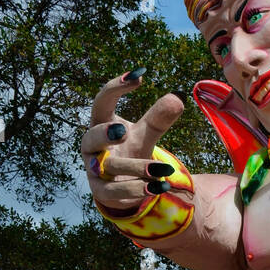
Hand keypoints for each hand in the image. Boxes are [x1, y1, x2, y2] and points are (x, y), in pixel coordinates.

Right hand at [80, 72, 186, 214]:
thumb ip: (158, 119)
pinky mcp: (101, 191)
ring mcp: (93, 170)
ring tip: (162, 169)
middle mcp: (92, 146)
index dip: (115, 88)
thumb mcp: (145, 133)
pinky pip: (114, 192)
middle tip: (123, 130)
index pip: (101, 102)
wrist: (123, 184)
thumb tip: (177, 98)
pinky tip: (158, 187)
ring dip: (135, 167)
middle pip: (91, 137)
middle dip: (105, 135)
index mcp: (101, 124)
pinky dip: (136, 190)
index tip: (139, 77)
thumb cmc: (129, 150)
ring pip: (108, 167)